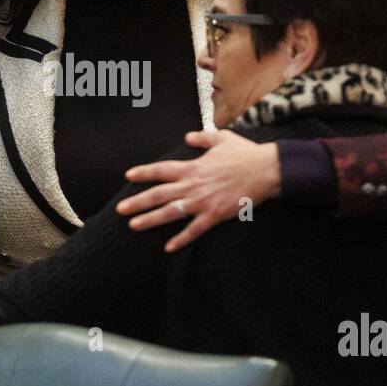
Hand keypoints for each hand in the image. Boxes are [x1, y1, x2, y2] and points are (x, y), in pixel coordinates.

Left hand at [115, 130, 279, 252]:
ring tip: (133, 225)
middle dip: (137, 202)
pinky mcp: (214, 215)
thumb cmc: (245, 154)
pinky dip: (181, 239)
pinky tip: (168, 247)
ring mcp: (202, 201)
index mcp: (192, 167)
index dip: (143, 173)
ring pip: (170, 213)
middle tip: (120, 210)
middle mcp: (193, 185)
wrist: (266, 170)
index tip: (128, 176)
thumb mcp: (222, 138)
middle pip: (159, 194)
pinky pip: (194, 230)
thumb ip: (202, 138)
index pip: (161, 170)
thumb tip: (189, 137)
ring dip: (150, 220)